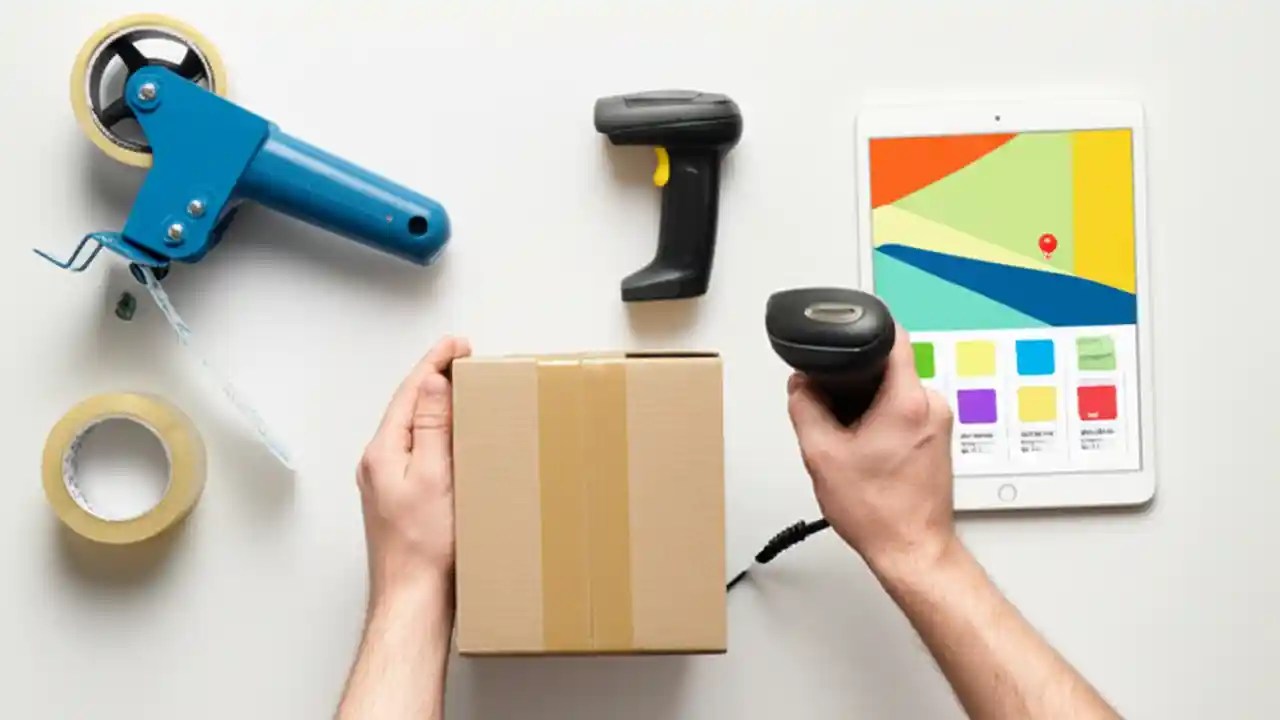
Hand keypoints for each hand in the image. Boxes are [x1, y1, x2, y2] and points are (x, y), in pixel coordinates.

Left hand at [357, 336, 471, 602]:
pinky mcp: (398, 498)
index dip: (434, 363)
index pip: (410, 392)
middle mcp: (378, 463)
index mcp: (383, 451)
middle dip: (434, 377)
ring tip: (461, 388)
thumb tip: (432, 382)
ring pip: (412, 428)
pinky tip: (452, 437)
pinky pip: (416, 449)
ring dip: (435, 404)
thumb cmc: (424, 547)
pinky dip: (435, 432)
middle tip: (463, 357)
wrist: (412, 597)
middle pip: (407, 406)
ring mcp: (385, 482)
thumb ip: (433, 427)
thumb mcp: (434, 476)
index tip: (456, 344)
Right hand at [786, 326, 956, 576]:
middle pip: (891, 368)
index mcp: (908, 401)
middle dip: (859, 383)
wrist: (912, 549)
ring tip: (855, 442)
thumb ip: (805, 408)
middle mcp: (933, 406)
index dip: (867, 330)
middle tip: (839, 414)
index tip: (848, 335)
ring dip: (872, 407)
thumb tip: (801, 386)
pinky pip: (908, 413)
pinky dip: (886, 424)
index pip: (894, 337)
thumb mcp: (821, 455)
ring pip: (897, 393)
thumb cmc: (880, 513)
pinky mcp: (940, 440)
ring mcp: (941, 423)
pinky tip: (871, 454)